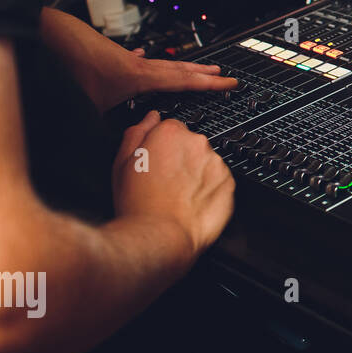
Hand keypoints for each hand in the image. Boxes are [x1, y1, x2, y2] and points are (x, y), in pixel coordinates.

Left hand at [40, 8, 235, 110]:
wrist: (61, 42)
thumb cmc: (80, 69)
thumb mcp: (98, 106)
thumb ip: (114, 126)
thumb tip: (123, 145)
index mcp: (146, 77)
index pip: (187, 81)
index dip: (211, 84)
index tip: (230, 84)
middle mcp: (144, 66)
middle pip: (183, 69)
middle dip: (205, 74)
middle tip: (224, 75)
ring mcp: (132, 60)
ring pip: (166, 65)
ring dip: (185, 68)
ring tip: (200, 69)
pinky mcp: (118, 58)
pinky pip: (142, 61)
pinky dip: (150, 63)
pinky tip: (144, 59)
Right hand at [112, 110, 234, 258]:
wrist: (160, 235)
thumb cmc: (138, 203)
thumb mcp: (122, 162)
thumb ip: (137, 132)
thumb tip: (150, 117)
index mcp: (171, 133)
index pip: (171, 128)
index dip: (161, 146)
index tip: (157, 161)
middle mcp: (197, 143)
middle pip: (190, 144)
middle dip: (181, 158)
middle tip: (164, 181)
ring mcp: (216, 163)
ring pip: (206, 162)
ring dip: (196, 173)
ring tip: (178, 194)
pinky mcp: (229, 183)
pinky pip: (219, 180)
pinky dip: (209, 189)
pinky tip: (192, 202)